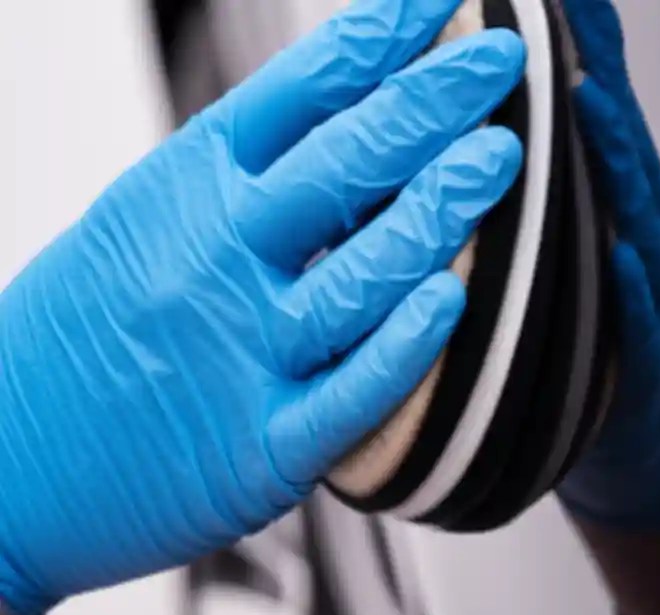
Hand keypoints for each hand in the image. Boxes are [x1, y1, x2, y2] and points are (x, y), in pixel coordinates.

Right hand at [0, 0, 524, 614]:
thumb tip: (353, 110)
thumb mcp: (138, 222)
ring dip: (439, 210)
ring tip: (497, 158)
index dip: (381, 38)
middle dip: (432, 102)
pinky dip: (404, 347)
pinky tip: (451, 302)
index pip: (301, 92)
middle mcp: (212, 258)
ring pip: (361, 274)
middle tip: (502, 60)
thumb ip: (240, 176)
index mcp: (182, 189)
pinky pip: (350, 393)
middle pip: (343, 165)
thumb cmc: (77, 340)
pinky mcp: (260, 449)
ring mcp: (239, 355)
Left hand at [558, 0, 659, 527]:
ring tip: (587, 100)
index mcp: (618, 197)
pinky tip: (624, 257)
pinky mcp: (653, 361)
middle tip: (567, 3)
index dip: (577, 34)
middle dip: (597, 62)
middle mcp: (645, 226)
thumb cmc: (610, 337)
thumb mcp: (578, 243)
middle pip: (622, 135)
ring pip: (638, 215)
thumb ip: (546, 179)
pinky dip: (637, 288)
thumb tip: (469, 113)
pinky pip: (646, 322)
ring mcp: (658, 290)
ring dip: (616, 156)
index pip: (595, 100)